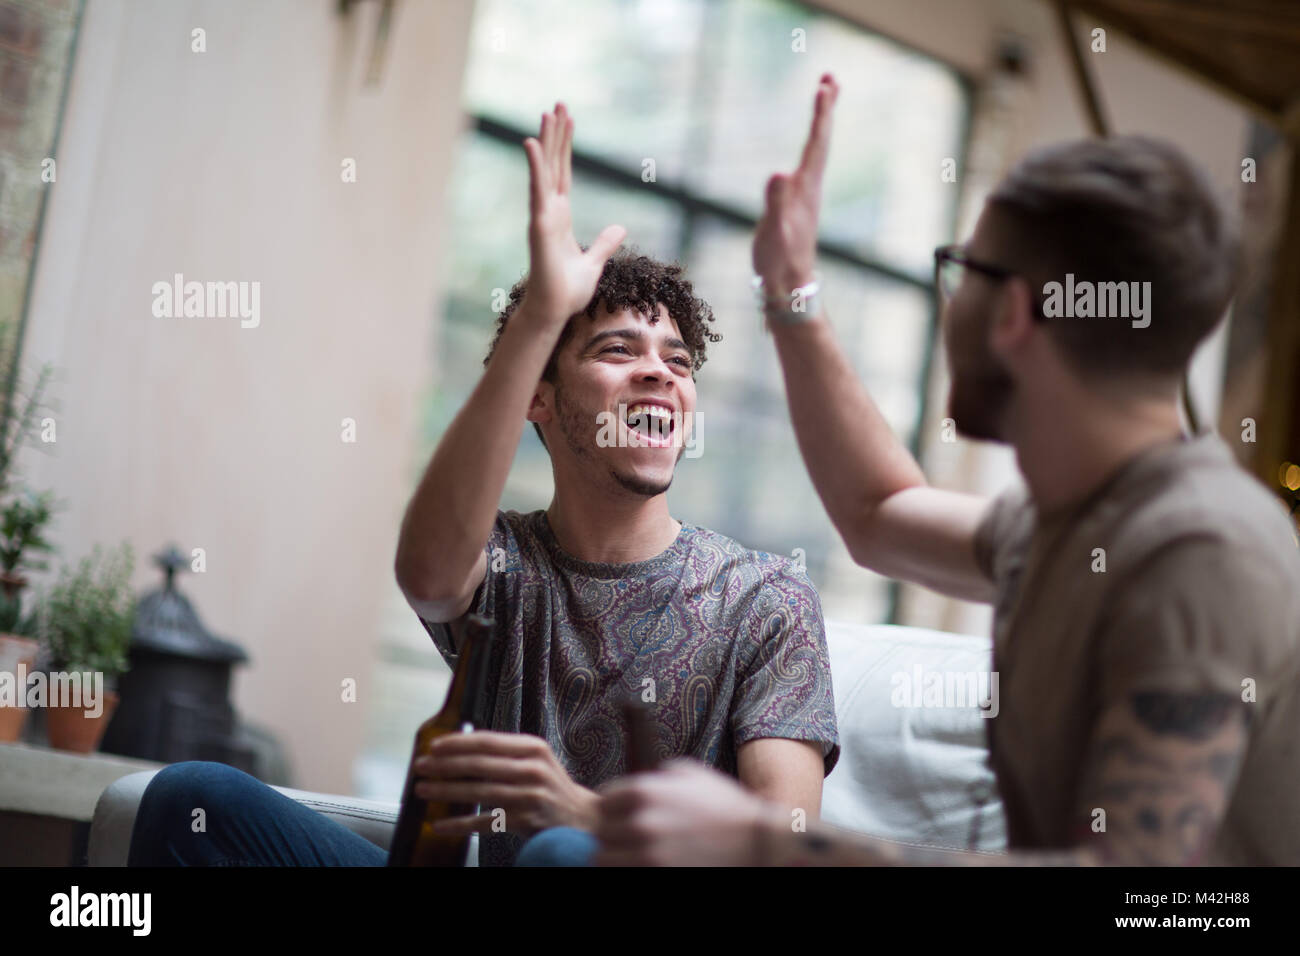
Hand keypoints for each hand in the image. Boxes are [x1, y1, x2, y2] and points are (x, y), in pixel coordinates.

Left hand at [413, 730, 598, 837]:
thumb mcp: (536, 760)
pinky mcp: (524, 822)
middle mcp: (532, 769)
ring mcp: (529, 796)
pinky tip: (439, 825)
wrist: (582, 818)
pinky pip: (484, 822)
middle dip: (445, 765)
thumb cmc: (551, 786)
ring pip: (478, 792)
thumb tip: (460, 747)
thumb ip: (506, 752)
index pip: (487, 741)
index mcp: (533, 748)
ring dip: (446, 791)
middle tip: (420, 766)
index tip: (433, 746)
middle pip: (479, 765)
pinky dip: (459, 824)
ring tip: (422, 789)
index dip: (457, 743)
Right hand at [521, 103, 625, 322]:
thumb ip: (604, 244)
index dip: (565, 147)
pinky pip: (537, 190)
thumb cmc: (568, 291)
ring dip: (546, 141)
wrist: (555, 310)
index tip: (567, 120)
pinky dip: (535, 166)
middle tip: (558, 103)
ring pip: (544, 170)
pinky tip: (531, 142)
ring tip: (548, 112)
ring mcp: (543, 216)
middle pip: (553, 164)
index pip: (563, 174)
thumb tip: (619, 228)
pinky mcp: (540, 225)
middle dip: (555, 134)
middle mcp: (550, 211)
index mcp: (561, 217)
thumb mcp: (595, 262)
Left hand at [592, 759, 777, 865]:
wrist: (756, 842)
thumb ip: (660, 775)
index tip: (622, 816)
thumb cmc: (726, 807)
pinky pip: (621, 874)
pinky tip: (643, 864)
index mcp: (645, 791)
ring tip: (632, 855)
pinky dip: (628, 869)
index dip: (613, 808)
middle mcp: (641, 822)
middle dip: (614, 833)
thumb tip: (641, 779)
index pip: (603, 801)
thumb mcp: (693, 774)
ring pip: (604, 858)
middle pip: (601, 831)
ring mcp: (647, 854)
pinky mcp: (655, 874)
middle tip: (629, 838)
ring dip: (615, 856)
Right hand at [751, 73, 838, 294]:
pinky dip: (808, 147)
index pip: (816, 144)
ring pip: (816, 152)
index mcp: (805, 189)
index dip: (821, 115)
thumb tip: (779, 174)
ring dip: (820, 125)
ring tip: (823, 101)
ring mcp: (804, 197)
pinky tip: (803, 151)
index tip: (826, 86)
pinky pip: (806, 166)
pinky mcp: (797, 206)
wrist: (788, 288)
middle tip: (830, 79)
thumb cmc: (778, 262)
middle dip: (826, 110)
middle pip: (822, 142)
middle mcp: (810, 188)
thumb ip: (776, 204)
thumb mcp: (774, 233)